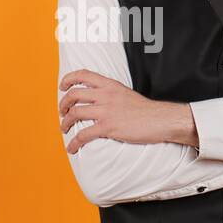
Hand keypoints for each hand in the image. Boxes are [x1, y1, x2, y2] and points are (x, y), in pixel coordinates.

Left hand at [58, 69, 196, 153]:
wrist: (160, 119)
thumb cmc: (145, 110)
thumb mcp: (125, 93)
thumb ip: (110, 93)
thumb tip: (98, 100)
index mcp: (110, 85)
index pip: (83, 75)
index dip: (68, 79)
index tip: (62, 87)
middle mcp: (105, 95)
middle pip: (74, 94)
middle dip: (63, 104)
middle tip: (62, 112)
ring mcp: (106, 111)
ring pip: (75, 113)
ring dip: (65, 123)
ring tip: (64, 129)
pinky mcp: (108, 127)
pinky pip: (84, 135)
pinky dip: (74, 142)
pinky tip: (72, 148)